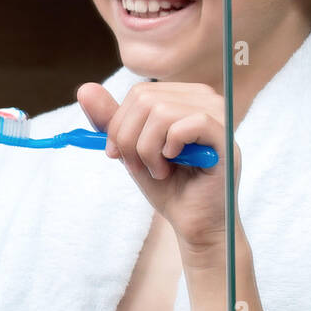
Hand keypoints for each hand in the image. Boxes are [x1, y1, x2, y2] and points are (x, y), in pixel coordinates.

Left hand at [77, 81, 239, 251]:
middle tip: (141, 167)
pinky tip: (174, 163)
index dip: (119, 124)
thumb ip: (111, 121)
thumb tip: (85, 88)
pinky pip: (183, 126)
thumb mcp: (132, 150)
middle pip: (145, 99)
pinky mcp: (225, 136)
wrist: (195, 221)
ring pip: (161, 112)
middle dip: (130, 139)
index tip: (118, 155)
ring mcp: (219, 115)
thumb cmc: (170, 186)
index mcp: (185, 97)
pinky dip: (168, 148)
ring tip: (159, 170)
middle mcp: (205, 98)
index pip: (139, 93)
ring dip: (148, 150)